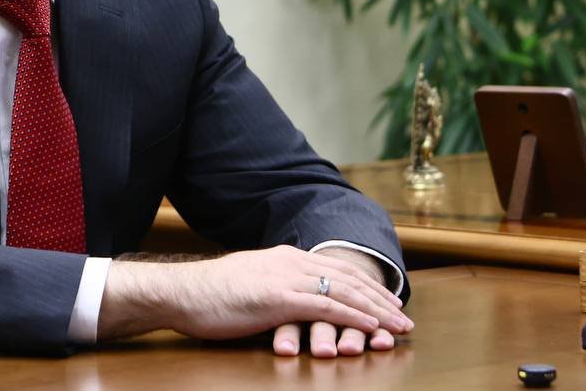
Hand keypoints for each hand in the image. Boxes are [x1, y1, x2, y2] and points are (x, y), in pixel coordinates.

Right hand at [97, 244, 410, 343]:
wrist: (181, 292)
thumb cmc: (207, 294)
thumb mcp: (247, 282)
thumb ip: (271, 285)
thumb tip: (283, 297)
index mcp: (283, 256)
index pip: (334, 267)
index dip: (364, 283)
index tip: (386, 299)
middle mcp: (290, 261)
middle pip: (347, 276)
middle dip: (379, 296)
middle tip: (404, 315)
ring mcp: (286, 278)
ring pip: (344, 291)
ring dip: (376, 310)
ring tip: (399, 325)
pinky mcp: (279, 298)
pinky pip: (326, 307)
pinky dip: (354, 317)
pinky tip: (371, 328)